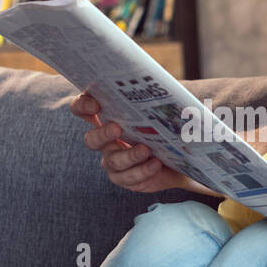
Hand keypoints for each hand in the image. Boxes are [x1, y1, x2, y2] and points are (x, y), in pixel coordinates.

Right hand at [71, 92, 190, 193]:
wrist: (184, 155)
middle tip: (117, 128)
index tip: (95, 104)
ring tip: (147, 150)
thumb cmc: (168, 126)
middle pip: (91, 140)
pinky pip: (128, 177)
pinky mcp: (125, 178)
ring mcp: (113, 160)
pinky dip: (142, 170)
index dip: (82, 106)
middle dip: (102, 133)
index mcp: (107, 117)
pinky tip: (156, 164)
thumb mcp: (163, 109)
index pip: (82, 110)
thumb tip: (166, 87)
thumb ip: (157, 98)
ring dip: (129, 155)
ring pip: (112, 161)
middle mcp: (105, 141)